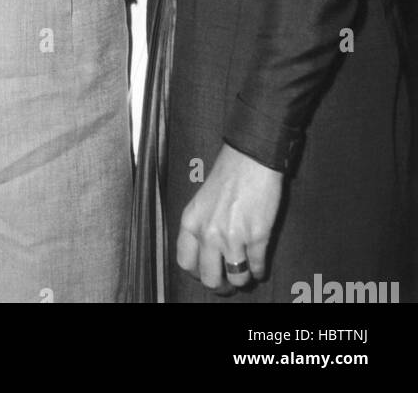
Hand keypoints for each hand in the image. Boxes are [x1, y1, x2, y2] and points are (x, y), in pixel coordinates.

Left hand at [176, 143, 283, 292]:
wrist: (251, 160)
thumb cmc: (227, 176)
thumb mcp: (201, 201)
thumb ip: (199, 227)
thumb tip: (207, 256)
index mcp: (191, 222)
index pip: (185, 263)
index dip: (197, 272)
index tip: (206, 272)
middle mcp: (209, 233)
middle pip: (210, 279)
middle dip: (221, 284)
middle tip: (227, 281)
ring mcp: (233, 238)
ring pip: (236, 278)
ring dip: (242, 279)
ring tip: (244, 273)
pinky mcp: (257, 238)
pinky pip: (256, 268)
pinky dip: (259, 270)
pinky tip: (258, 265)